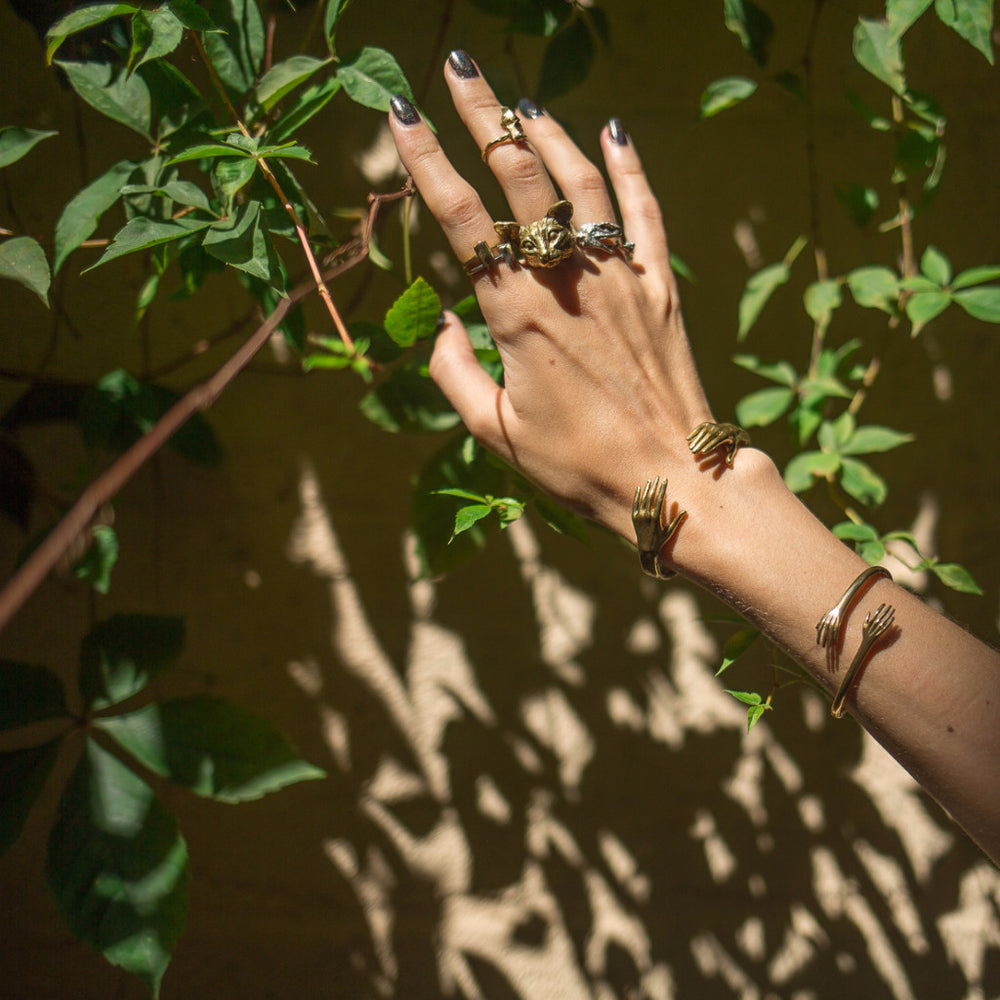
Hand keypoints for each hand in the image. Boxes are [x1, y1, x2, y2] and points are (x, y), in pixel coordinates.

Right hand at [388, 53, 722, 548]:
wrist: (672, 481)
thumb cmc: (578, 466)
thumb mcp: (497, 433)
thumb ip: (455, 374)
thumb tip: (444, 322)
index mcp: (518, 318)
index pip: (463, 221)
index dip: (428, 162)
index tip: (403, 116)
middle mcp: (568, 283)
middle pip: (521, 180)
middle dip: (484, 118)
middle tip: (459, 70)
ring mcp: (621, 278)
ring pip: (581, 182)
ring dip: (549, 133)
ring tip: (521, 99)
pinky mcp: (660, 288)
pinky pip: (644, 211)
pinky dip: (629, 165)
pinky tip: (612, 129)